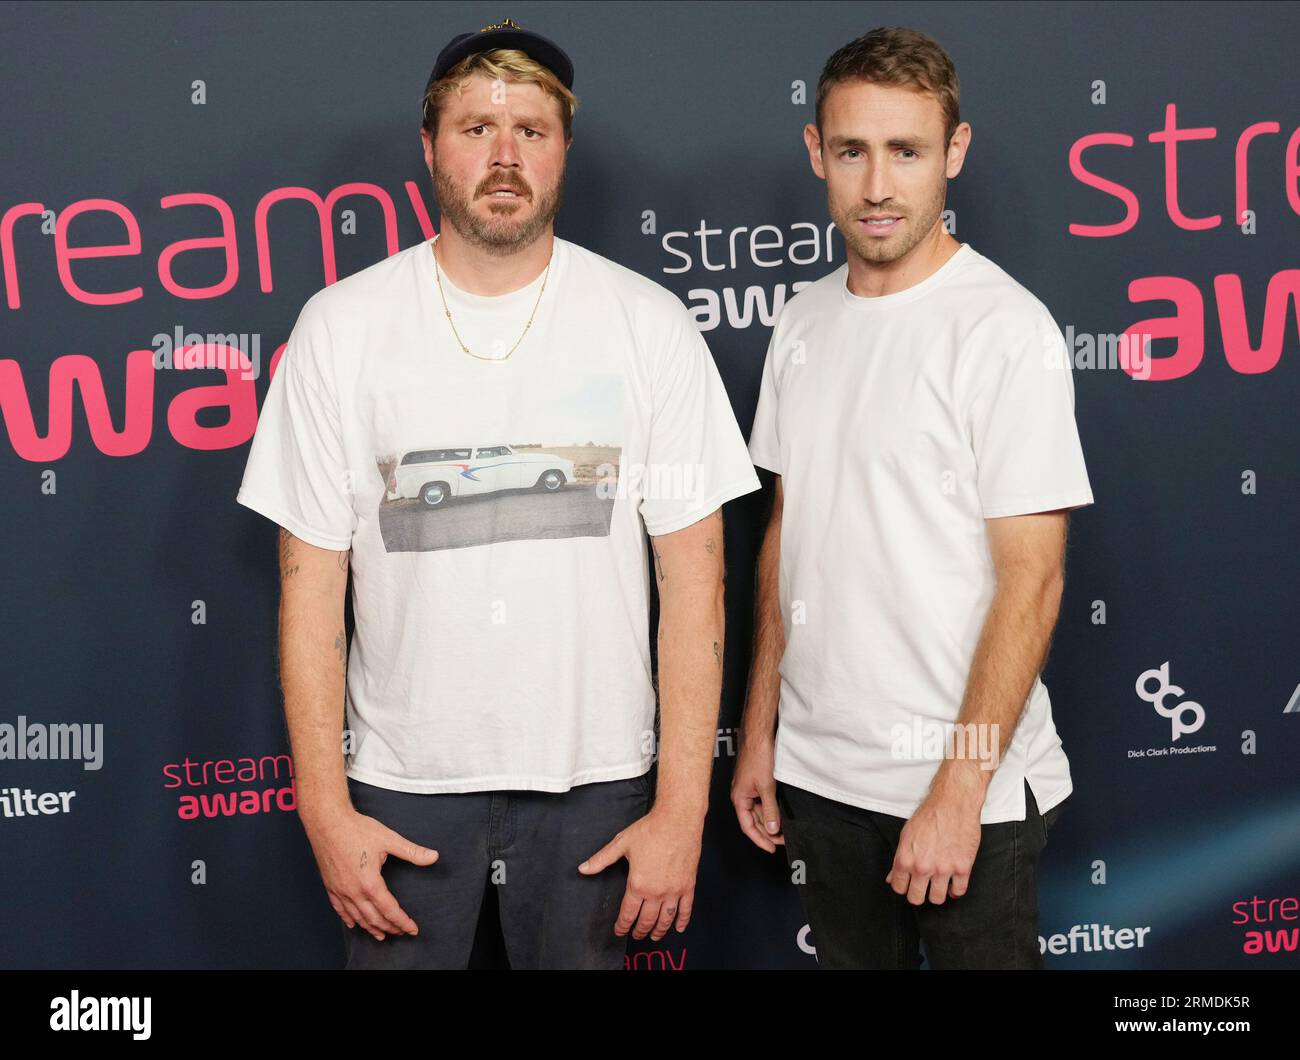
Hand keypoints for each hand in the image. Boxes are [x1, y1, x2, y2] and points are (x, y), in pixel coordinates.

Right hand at [302, 804, 438, 940]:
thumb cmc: (356, 829)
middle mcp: (353, 891)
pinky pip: (339, 909)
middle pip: (373, 918)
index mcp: (369, 883)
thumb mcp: (389, 839)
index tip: (412, 929)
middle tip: (401, 932)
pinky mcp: (330, 886)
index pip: (389, 910)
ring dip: (370, 928)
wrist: (327, 822)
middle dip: (389, 927)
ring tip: (381, 934)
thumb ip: (412, 851)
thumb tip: (433, 856)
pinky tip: (354, 923)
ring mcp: (339, 890)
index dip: (402, 922)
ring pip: (356, 917)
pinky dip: (349, 919)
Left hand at [578, 807, 701, 941]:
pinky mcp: (688, 885)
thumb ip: (601, 859)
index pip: (628, 913)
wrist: (678, 819)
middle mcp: (656, 892)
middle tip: (636, 935)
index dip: (622, 925)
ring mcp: (674, 890)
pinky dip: (682, 921)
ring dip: (659, 931)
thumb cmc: (650, 829)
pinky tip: (678, 928)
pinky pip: (686, 909)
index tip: (619, 931)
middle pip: (647, 920)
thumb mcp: (621, 843)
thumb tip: (583, 868)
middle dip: (640, 930)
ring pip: (666, 919)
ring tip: (654, 936)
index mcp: (638, 884)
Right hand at [731, 734, 783, 851]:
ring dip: (770, 820)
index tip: (772, 849)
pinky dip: (770, 808)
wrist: (759, 735)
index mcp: (739, 798)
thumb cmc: (758, 757)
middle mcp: (741, 795)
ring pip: (758, 811)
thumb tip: (771, 829)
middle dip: (767, 832)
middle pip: (753, 820)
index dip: (760, 840)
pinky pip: (761, 800)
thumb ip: (769, 809)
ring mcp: (748, 788)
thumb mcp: (766, 787)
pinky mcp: (755, 781)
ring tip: (784, 829)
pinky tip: (780, 812)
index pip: (748, 826)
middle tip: (783, 840)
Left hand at [886, 790, 982, 905]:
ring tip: (938, 885)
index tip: (908, 884)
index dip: (903, 887)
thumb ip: (899, 859)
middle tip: (922, 887)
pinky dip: (955, 891)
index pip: (898, 888)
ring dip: (937, 894)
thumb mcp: (906, 835)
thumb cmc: (929, 815)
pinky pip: (959, 891)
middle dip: (918, 894)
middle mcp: (923, 867)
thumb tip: (892, 878)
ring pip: (937, 899)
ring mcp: (944, 869)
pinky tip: (953, 884)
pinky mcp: (963, 868)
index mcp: (906, 859)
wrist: (953, 803)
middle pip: (916, 898)